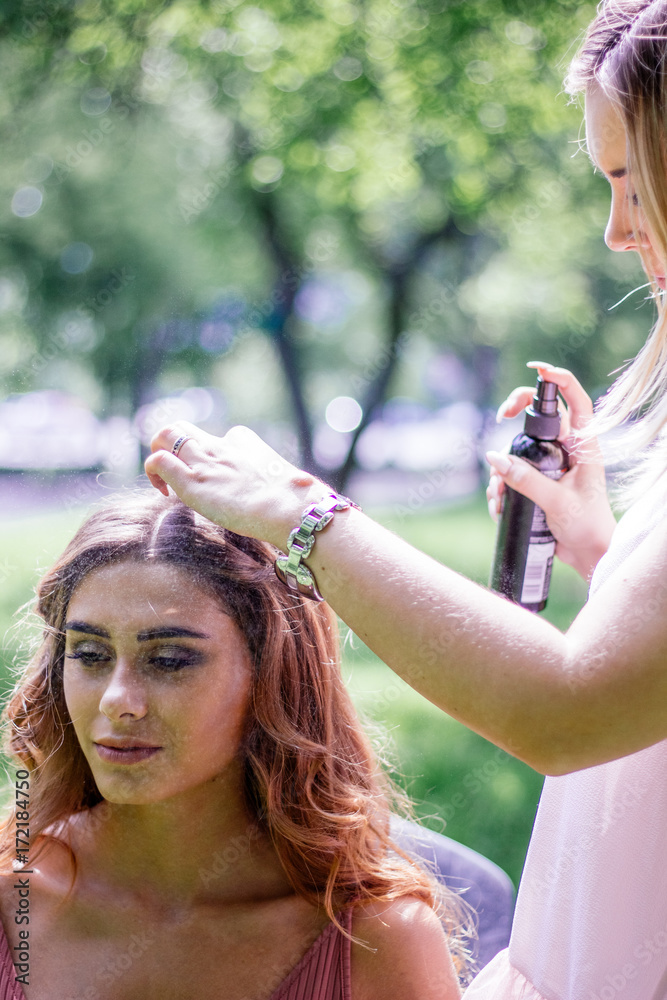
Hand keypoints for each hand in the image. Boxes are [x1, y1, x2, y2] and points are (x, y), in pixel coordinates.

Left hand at [144, 422, 323, 549]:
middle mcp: (219, 445)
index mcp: (242, 441)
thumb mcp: (282, 481)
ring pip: (165, 434)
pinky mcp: (191, 480)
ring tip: (164, 480)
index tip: (214, 478)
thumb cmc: (291, 502)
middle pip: (182, 428)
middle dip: (171, 445)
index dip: (210, 455)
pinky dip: (153, 471)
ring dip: (157, 452)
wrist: (289, 508)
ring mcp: (204, 461)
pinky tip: (164, 491)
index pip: (220, 437)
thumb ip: (274, 481)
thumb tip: (293, 493)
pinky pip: (158, 461)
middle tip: (176, 472)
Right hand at [486, 361, 615, 580]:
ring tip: (497, 495)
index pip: (577, 401)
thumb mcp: (557, 502)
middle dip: (515, 412)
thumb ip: (526, 480)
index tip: (538, 369)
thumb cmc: (586, 526)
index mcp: (584, 447)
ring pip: (520, 447)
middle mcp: (567, 450)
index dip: (560, 380)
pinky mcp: (539, 482)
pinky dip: (501, 487)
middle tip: (499, 417)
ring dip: (501, 468)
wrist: (588, 554)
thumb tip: (495, 458)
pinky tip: (498, 507)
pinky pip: (513, 473)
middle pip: (540, 415)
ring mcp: (552, 465)